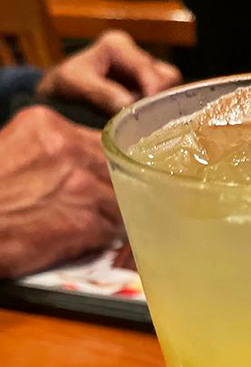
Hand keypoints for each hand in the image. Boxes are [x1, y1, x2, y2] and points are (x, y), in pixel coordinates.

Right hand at [0, 107, 122, 278]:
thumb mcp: (14, 147)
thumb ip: (50, 148)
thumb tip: (84, 161)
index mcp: (48, 126)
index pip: (104, 141)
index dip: (109, 163)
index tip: (110, 175)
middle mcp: (69, 150)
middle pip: (118, 170)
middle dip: (116, 189)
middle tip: (105, 204)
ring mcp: (80, 187)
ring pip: (120, 201)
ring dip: (111, 215)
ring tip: (92, 224)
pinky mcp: (83, 223)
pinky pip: (111, 231)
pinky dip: (102, 238)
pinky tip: (85, 240)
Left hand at [37, 30, 180, 115]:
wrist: (58, 96)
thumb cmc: (62, 87)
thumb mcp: (74, 86)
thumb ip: (99, 93)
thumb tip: (128, 105)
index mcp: (118, 46)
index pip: (148, 68)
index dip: (154, 92)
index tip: (153, 116)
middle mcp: (135, 56)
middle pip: (168, 78)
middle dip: (162, 101)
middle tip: (151, 125)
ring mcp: (143, 74)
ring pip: (170, 91)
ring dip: (162, 110)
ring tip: (149, 128)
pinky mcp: (147, 91)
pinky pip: (164, 102)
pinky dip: (161, 115)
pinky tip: (151, 129)